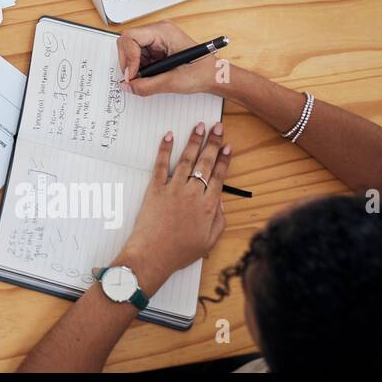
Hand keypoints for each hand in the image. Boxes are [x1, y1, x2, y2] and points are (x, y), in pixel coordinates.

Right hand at [117, 20, 219, 96]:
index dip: (128, 57)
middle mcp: (158, 31)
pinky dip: (138, 68)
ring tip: (146, 78)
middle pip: (127, 41)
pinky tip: (151, 75)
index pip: (131, 37)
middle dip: (128, 62)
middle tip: (135, 79)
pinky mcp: (155, 48)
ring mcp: (156, 39)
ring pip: (130, 50)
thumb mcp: (173, 82)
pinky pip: (137, 56)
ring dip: (133, 66)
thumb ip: (147, 85)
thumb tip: (126, 86)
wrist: (215, 76)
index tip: (132, 75)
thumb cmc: (203, 72)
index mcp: (164, 31)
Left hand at [117, 123, 231, 290]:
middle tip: (218, 127)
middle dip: (213, 143)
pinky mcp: (155, 189)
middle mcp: (193, 194)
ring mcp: (173, 189)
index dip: (225, 160)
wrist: (153, 255)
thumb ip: (219, 219)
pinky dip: (164, 149)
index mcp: (208, 207)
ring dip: (194, 141)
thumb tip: (220, 200)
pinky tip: (169, 136)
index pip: (220, 176)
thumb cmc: (180, 252)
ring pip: (186, 160)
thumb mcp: (209, 240)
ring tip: (199, 126)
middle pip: (206, 163)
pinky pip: (160, 165)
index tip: (228, 146)